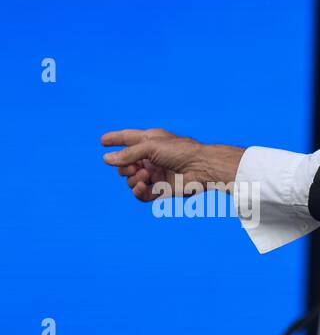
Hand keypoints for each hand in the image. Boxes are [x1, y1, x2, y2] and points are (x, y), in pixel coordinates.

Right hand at [101, 128, 243, 201]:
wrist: (201, 168)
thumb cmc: (180, 151)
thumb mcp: (150, 146)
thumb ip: (128, 153)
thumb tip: (106, 159)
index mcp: (149, 141)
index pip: (127, 139)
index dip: (115, 139)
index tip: (102, 141)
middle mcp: (151, 158)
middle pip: (125, 165)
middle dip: (124, 167)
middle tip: (134, 167)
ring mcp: (155, 175)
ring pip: (131, 180)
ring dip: (133, 179)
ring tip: (145, 175)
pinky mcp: (160, 190)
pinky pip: (141, 195)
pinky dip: (138, 192)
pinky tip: (143, 187)